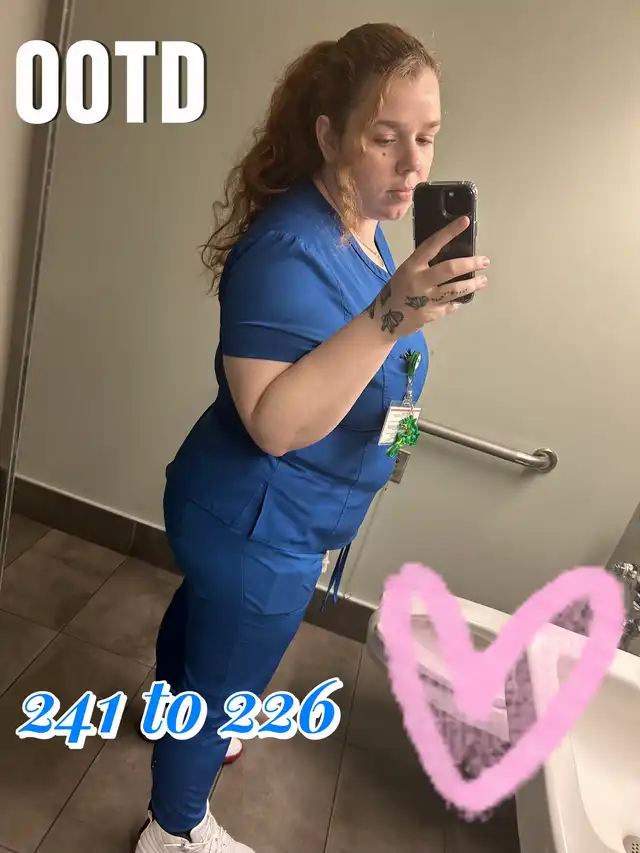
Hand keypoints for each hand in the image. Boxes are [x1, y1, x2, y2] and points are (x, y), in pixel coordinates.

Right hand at [366, 217, 489, 337]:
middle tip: (484, 261)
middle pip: (450, 269)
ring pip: (456, 289)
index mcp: (411, 266)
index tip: (465, 221)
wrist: (382, 321)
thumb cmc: (395, 292)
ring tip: (483, 280)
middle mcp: (419, 281)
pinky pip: (451, 305)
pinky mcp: (432, 314)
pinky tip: (461, 299)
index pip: (433, 244)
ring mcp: (426, 299)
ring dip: (473, 284)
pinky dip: (457, 301)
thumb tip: (449, 256)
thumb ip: (423, 265)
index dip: (449, 232)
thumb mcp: (405, 272)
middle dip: (471, 263)